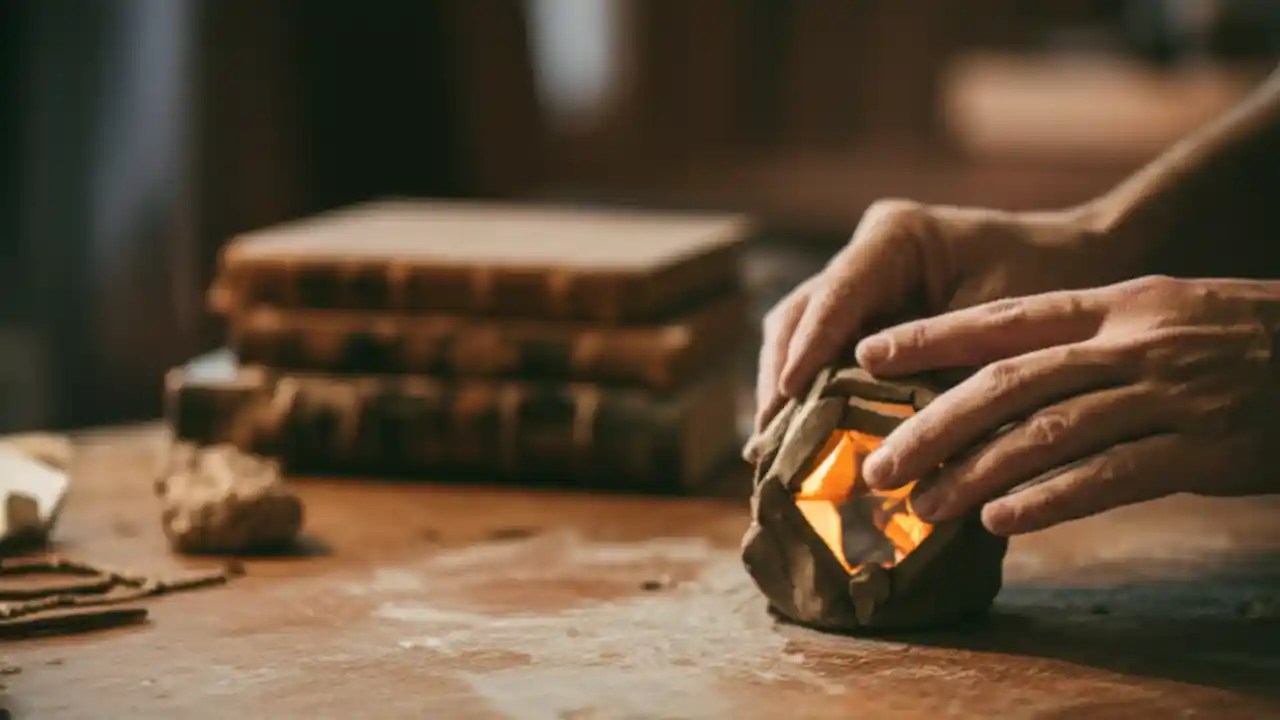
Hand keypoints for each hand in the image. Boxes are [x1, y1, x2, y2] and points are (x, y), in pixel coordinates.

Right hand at [751, 199, 1138, 440]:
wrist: (1083, 262)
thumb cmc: (1053, 286)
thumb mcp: (1000, 330)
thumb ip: (939, 370)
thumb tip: (889, 439)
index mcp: (896, 238)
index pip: (834, 295)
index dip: (805, 350)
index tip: (784, 398)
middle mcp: (867, 252)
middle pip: (798, 313)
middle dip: (779, 377)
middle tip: (764, 439)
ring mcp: (862, 278)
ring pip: (797, 329)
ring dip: (784, 387)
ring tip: (770, 447)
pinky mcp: (868, 308)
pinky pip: (823, 345)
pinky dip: (810, 388)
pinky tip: (799, 434)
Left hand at [857, 275, 1279, 535]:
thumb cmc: (1240, 339)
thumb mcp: (1162, 314)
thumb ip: (1085, 339)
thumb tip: (997, 375)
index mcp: (1118, 305)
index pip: (1006, 318)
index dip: (931, 337)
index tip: (867, 354)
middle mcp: (1134, 343)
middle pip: (1009, 382)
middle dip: (932, 423)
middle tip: (878, 462)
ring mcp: (1168, 396)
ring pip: (1048, 435)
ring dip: (976, 472)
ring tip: (925, 503)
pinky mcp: (1202, 450)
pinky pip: (1110, 478)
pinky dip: (1050, 500)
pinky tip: (1003, 521)